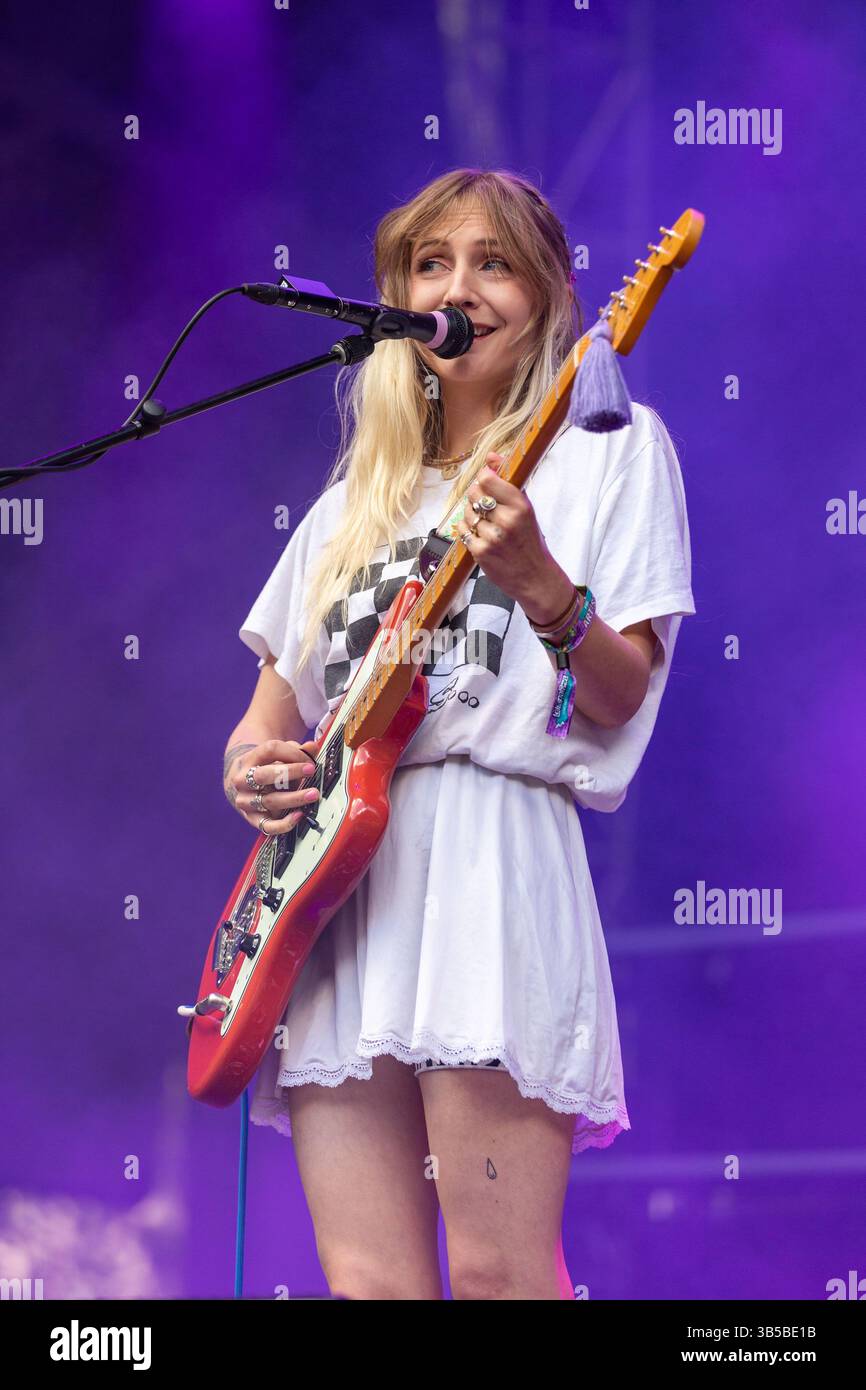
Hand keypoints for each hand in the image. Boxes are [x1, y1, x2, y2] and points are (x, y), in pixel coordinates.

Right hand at [223, 737, 320, 833]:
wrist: (245, 785)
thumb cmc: (267, 768)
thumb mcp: (279, 756)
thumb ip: (297, 751)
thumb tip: (312, 747)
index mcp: (249, 759)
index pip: (269, 750)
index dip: (292, 753)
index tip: (309, 760)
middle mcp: (243, 780)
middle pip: (263, 775)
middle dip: (289, 772)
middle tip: (311, 771)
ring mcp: (246, 801)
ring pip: (269, 800)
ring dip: (294, 798)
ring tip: (313, 794)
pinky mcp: (252, 819)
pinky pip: (267, 825)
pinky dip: (284, 823)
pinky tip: (299, 816)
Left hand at [461, 453, 570, 615]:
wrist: (534, 577)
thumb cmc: (530, 541)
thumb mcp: (526, 509)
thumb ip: (508, 482)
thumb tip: (491, 455)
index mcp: (521, 505)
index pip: (487, 479)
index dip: (483, 479)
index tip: (487, 484)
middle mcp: (507, 520)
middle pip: (474, 493)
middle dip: (476, 497)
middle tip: (485, 507)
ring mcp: (492, 537)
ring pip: (466, 512)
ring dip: (471, 515)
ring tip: (484, 523)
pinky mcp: (481, 552)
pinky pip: (462, 530)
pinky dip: (466, 529)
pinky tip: (478, 534)